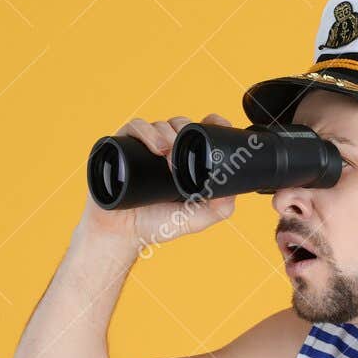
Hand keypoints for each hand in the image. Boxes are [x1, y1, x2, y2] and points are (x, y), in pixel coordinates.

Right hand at [77, 113, 240, 251]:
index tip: (218, 124)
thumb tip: (235, 191)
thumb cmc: (155, 225)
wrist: (122, 233)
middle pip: (180, 124)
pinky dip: (147, 131)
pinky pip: (135, 126)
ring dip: (167, 133)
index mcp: (184, 160)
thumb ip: (219, 209)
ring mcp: (144, 146)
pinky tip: (155, 147)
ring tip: (166, 153)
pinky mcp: (122, 144)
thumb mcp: (195, 220)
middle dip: (185, 131)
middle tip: (181, 154)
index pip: (200, 132)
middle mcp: (165, 149)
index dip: (212, 123)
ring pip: (160, 123)